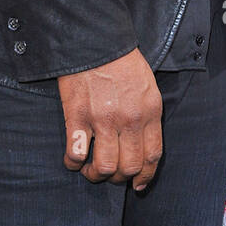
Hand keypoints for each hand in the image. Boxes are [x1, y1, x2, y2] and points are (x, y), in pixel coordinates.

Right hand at [59, 48, 162, 190]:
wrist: (95, 40)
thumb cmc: (122, 61)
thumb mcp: (148, 85)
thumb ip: (148, 114)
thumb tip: (142, 144)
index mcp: (150, 111)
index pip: (152, 155)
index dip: (145, 176)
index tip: (138, 185)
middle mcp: (129, 119)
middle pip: (130, 166)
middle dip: (120, 178)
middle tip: (111, 175)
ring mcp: (103, 119)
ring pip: (105, 167)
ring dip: (97, 175)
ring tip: (91, 171)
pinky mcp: (78, 117)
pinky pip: (76, 154)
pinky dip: (73, 163)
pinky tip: (73, 160)